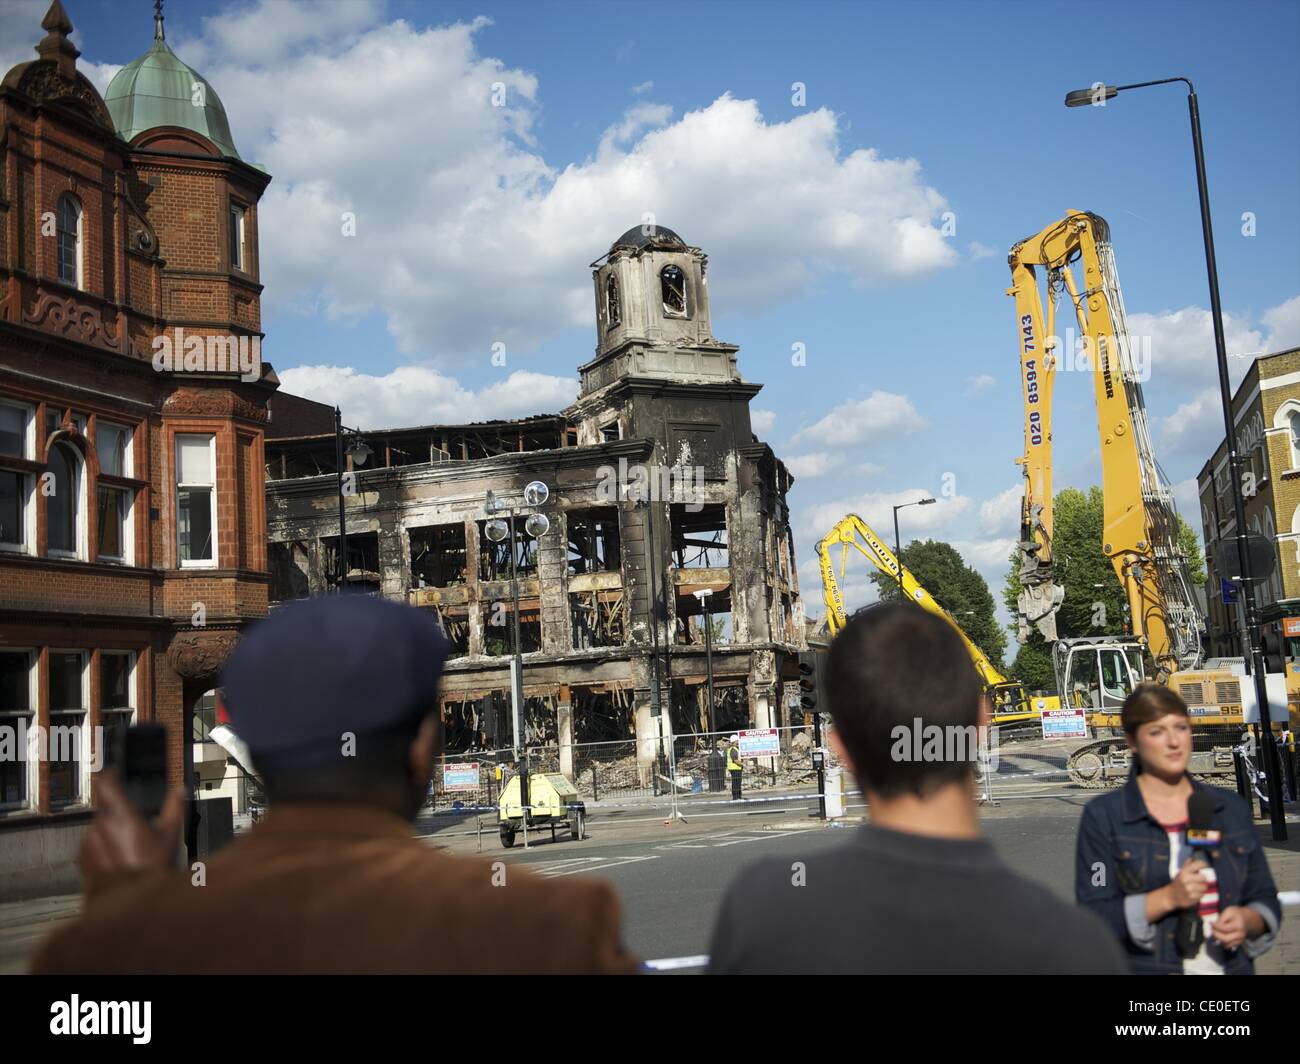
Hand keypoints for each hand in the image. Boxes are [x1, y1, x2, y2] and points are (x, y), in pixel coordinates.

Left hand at [80, 774, 185, 890]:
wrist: (128, 900)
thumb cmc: (150, 868)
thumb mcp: (170, 836)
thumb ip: (174, 808)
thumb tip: (180, 790)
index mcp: (122, 815)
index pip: (106, 784)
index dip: (109, 776)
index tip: (113, 774)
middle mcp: (101, 824)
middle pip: (106, 809)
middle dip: (118, 814)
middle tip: (134, 827)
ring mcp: (89, 841)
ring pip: (99, 827)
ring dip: (109, 832)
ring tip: (127, 848)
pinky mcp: (83, 856)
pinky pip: (91, 844)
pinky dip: (101, 847)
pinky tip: (117, 858)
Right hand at [1165, 858, 1207, 909]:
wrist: (1171, 895)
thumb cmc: (1179, 882)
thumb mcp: (1181, 872)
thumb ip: (1187, 865)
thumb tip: (1193, 858)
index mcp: (1184, 871)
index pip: (1199, 864)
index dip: (1204, 865)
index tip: (1205, 867)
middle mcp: (1186, 879)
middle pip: (1204, 877)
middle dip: (1204, 879)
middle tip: (1201, 880)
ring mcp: (1189, 889)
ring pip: (1205, 887)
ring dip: (1203, 887)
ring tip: (1199, 887)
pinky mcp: (1192, 897)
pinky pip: (1203, 895)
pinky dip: (1201, 894)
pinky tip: (1196, 893)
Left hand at [1211, 906, 1262, 950]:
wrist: (1247, 919)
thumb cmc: (1236, 914)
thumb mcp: (1228, 911)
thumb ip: (1221, 918)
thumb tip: (1214, 925)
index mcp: (1238, 925)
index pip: (1224, 928)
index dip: (1215, 926)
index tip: (1210, 922)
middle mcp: (1240, 934)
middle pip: (1225, 938)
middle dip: (1216, 934)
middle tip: (1212, 929)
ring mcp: (1240, 940)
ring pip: (1226, 944)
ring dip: (1218, 938)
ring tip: (1216, 932)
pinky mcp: (1239, 943)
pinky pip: (1229, 946)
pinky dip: (1222, 942)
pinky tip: (1220, 936)